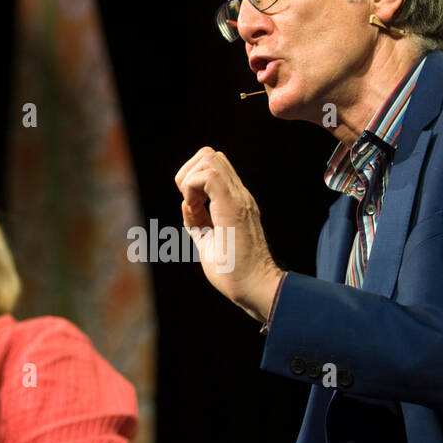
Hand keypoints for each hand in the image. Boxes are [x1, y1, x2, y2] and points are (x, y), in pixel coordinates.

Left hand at [174, 147, 283, 321]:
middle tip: (190, 205)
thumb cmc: (235, 273)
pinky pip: (207, 176)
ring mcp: (237, 198)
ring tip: (193, 208)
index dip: (192, 180)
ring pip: (209, 158)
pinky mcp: (233, 206)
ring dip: (189, 179)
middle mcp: (239, 194)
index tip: (191, 208)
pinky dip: (191, 189)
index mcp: (234, 202)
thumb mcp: (208, 241)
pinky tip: (194, 211)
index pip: (213, 167)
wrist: (254, 287)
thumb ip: (199, 221)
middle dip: (188, 173)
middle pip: (210, 155)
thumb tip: (187, 205)